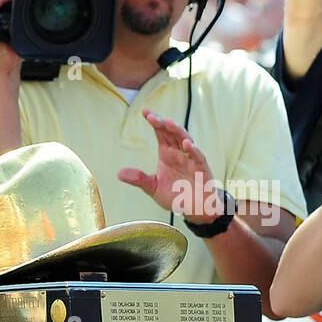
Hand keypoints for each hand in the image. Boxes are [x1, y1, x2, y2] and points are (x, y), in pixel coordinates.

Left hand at [118, 109, 222, 223]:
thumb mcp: (154, 187)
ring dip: (177, 131)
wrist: (196, 209)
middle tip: (152, 117)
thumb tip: (119, 173)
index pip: (161, 133)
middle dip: (163, 124)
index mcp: (167, 154)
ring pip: (185, 140)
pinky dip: (193, 150)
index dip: (155, 122)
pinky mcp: (202, 169)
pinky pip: (198, 157)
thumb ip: (139, 179)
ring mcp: (191, 159)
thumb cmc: (178, 195)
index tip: (145, 112)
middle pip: (172, 133)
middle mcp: (179, 153)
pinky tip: (187, 144)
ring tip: (168, 123)